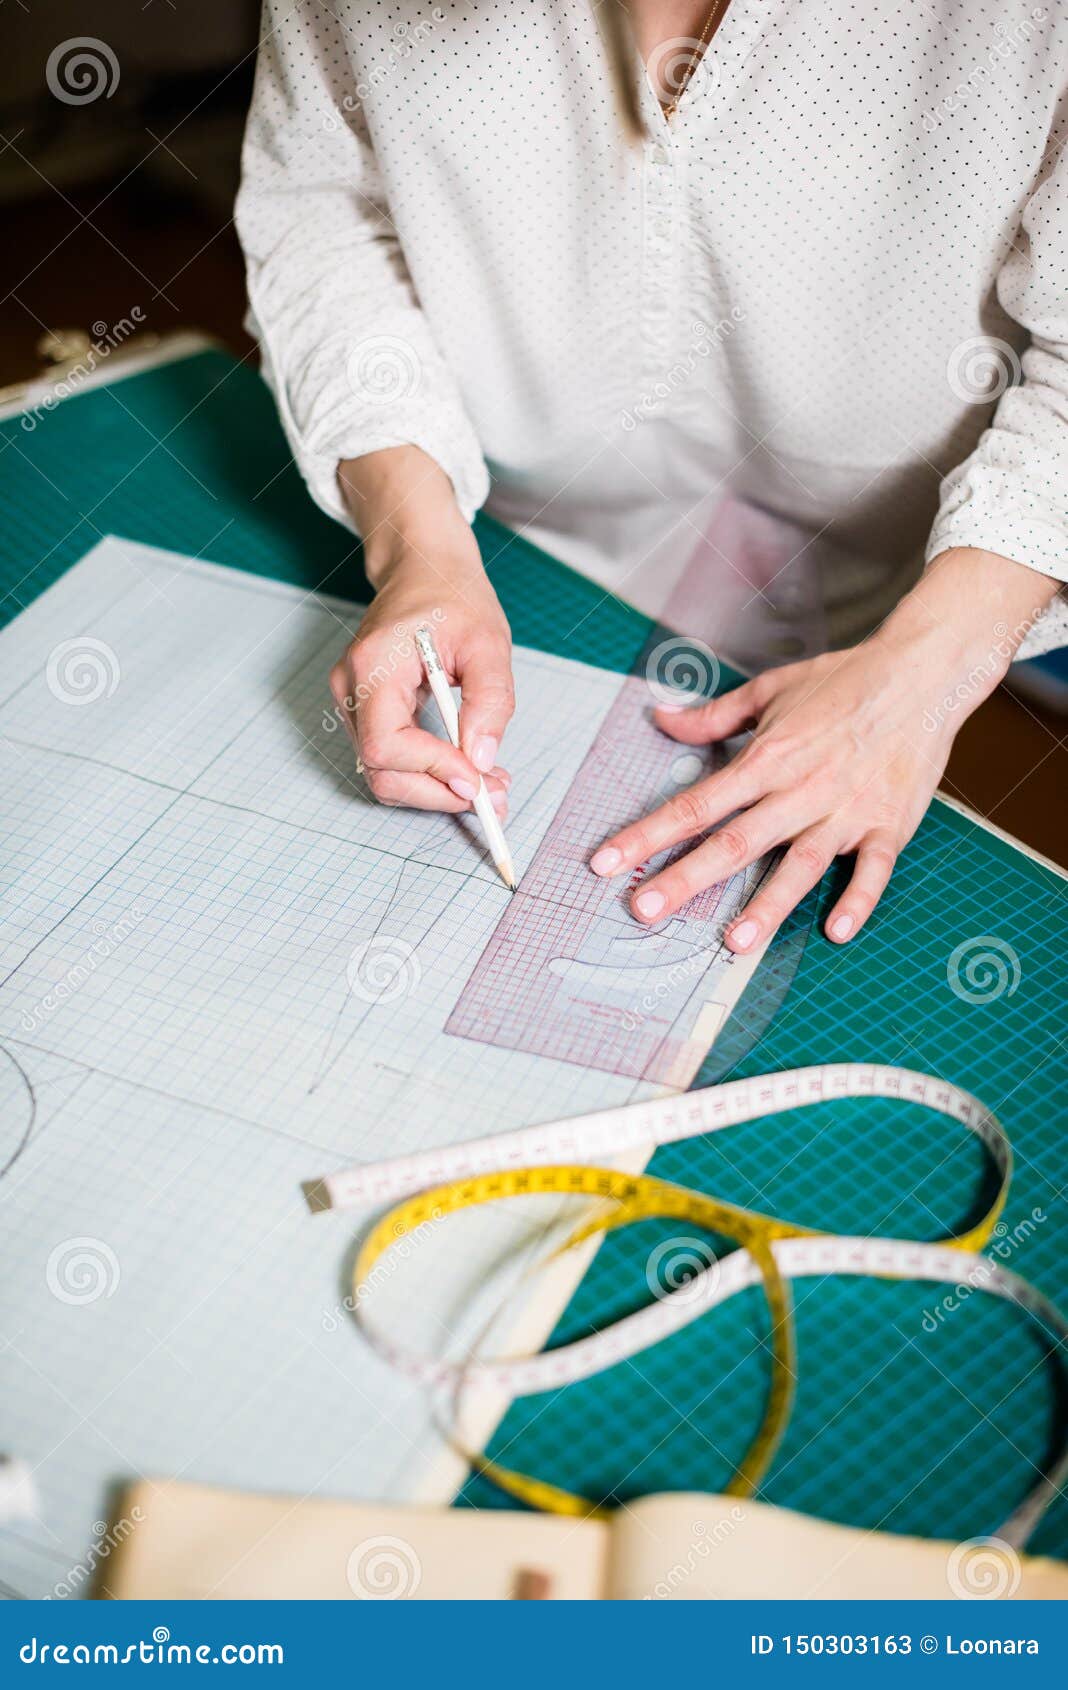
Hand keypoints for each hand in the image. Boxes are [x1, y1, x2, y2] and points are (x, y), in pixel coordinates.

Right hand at [331, 448, 514, 812]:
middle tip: (493, 794)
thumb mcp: (488, 642)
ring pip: (384, 773)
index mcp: (374, 664)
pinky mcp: (368, 711)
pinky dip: (429, 773)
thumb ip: (489, 701)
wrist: (425, 569)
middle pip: (380, 770)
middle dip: (438, 791)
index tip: (476, 778)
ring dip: (436, 788)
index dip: (430, 769)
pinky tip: (467, 768)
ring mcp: (354, 700)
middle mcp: (352, 686)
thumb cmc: (453, 596)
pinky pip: (391, 758)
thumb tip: (481, 759)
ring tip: (488, 781)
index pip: (385, 743)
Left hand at [589, 548, 1056, 950]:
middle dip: (686, 878)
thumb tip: (660, 719)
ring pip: (800, 864)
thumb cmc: (843, 681)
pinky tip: (836, 931)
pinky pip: (873, 870)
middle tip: (644, 911)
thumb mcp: (771, 689)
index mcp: (768, 758)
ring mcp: (847, 810)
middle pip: (736, 841)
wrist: (922, 673)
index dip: (648, 833)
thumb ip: (714, 716)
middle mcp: (802, 789)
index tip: (607, 861)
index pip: (696, 803)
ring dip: (768, 904)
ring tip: (733, 941)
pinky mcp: (888, 825)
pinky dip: (858, 900)